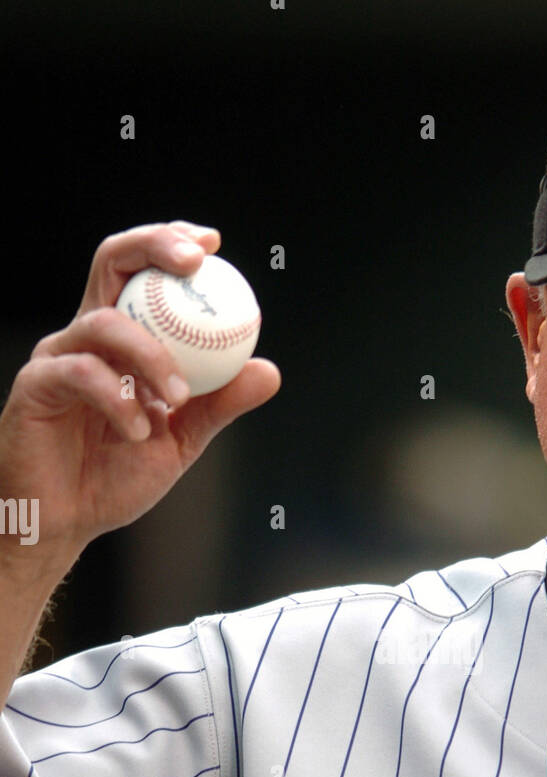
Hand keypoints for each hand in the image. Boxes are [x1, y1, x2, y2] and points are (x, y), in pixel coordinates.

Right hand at [0, 220, 280, 573]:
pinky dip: (119, 398)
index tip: (213, 245)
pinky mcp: (36, 385)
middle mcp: (86, 335)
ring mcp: (58, 357)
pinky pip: (81, 373)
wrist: (66, 521)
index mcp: (121, 339)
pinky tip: (139, 430)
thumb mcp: (182, 440)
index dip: (172, 244)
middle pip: (113, 262)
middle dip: (155, 248)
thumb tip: (268, 371)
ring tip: (178, 398)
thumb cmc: (115, 476)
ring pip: (106, 322)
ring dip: (152, 355)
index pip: (143, 271)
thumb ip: (219, 404)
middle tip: (196, 265)